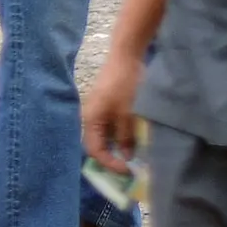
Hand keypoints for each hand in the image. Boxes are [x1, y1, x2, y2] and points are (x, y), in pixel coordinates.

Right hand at [82, 50, 145, 171]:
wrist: (126, 57)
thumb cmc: (125, 85)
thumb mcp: (127, 114)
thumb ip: (125, 137)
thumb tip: (126, 156)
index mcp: (90, 120)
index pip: (94, 151)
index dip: (110, 163)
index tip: (128, 170)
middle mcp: (90, 118)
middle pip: (98, 145)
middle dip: (114, 157)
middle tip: (131, 167)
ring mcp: (99, 112)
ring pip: (106, 136)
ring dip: (119, 147)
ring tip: (136, 155)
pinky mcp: (108, 106)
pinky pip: (111, 127)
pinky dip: (122, 136)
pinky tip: (135, 138)